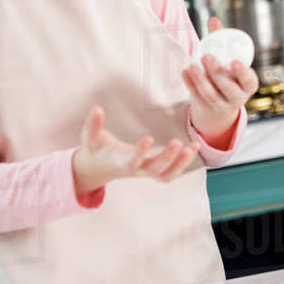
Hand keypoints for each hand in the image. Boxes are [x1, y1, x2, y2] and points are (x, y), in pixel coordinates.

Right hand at [71, 106, 198, 195]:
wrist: (97, 168)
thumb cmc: (95, 150)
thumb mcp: (89, 137)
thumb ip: (93, 124)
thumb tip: (96, 108)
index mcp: (119, 161)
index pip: (131, 160)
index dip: (140, 151)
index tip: (148, 138)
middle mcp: (134, 170)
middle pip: (154, 171)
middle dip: (167, 158)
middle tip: (178, 142)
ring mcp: (144, 172)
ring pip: (165, 175)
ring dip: (180, 164)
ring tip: (193, 147)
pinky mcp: (152, 171)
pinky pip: (170, 173)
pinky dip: (183, 163)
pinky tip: (194, 148)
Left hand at [184, 17, 258, 138]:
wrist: (219, 102)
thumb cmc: (227, 73)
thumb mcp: (229, 60)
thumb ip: (222, 40)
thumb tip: (213, 20)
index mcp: (248, 85)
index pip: (249, 81)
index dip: (243, 73)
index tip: (234, 62)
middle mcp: (237, 98)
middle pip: (229, 89)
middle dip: (217, 73)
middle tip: (207, 57)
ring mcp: (221, 106)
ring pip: (211, 95)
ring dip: (201, 80)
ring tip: (193, 66)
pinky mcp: (205, 108)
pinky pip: (197, 97)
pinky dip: (190, 84)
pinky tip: (185, 71)